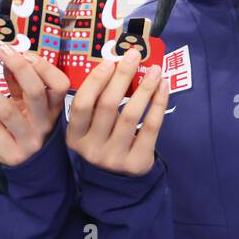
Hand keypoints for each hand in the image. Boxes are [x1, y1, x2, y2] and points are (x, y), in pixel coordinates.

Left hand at [0, 43, 70, 165]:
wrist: (35, 168)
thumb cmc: (32, 127)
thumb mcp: (35, 107)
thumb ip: (23, 85)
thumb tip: (7, 57)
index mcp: (55, 108)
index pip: (60, 84)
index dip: (43, 66)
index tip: (25, 53)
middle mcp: (45, 123)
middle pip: (34, 91)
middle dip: (17, 67)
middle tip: (0, 50)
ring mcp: (28, 140)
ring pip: (6, 110)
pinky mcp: (11, 153)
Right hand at [67, 49, 168, 176]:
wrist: (116, 184)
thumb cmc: (103, 144)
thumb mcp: (89, 130)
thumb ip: (95, 104)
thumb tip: (116, 64)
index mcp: (75, 137)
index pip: (82, 104)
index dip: (96, 81)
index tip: (110, 61)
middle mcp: (92, 149)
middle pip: (108, 105)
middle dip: (123, 76)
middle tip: (135, 55)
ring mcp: (114, 158)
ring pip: (131, 114)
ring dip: (145, 87)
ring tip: (155, 70)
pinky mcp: (137, 162)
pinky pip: (150, 127)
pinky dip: (158, 103)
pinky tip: (163, 87)